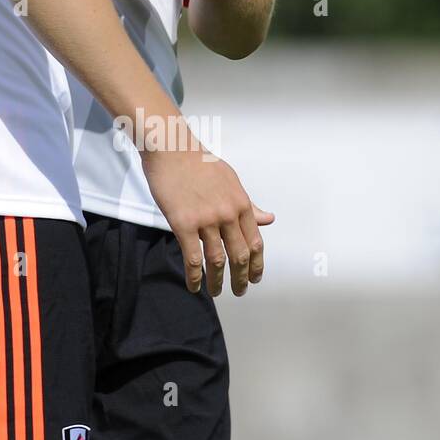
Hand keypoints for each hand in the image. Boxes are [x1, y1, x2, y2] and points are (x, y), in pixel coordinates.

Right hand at [139, 145, 273, 295]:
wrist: (171, 148)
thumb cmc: (198, 161)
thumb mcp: (230, 180)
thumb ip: (248, 204)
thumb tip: (269, 219)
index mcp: (240, 204)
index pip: (255, 242)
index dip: (256, 264)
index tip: (255, 277)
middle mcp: (227, 214)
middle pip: (239, 255)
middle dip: (241, 278)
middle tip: (239, 290)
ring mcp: (205, 220)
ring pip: (216, 260)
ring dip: (217, 281)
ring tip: (216, 292)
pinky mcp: (183, 224)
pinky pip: (192, 257)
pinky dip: (195, 276)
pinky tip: (194, 286)